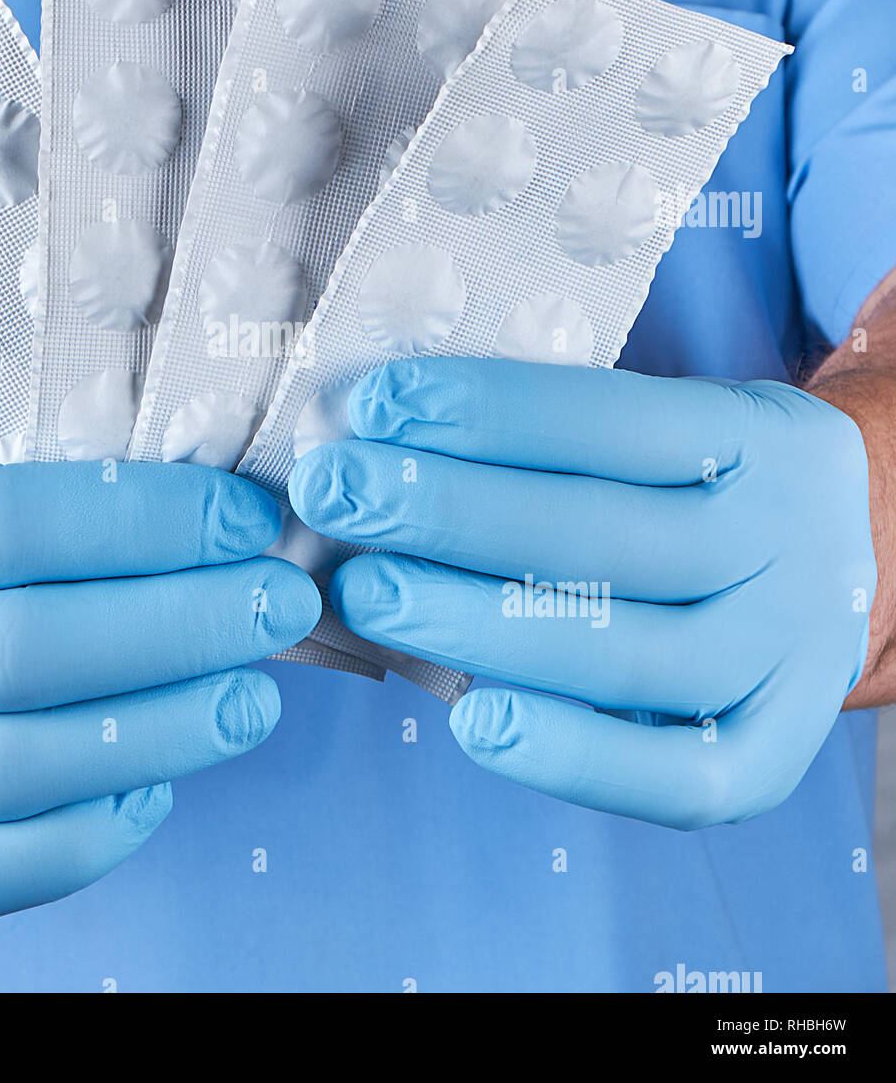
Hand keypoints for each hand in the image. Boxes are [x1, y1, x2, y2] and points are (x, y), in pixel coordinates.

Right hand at [0, 437, 316, 922]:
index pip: (6, 523)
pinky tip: (152, 793)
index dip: (142, 521)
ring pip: (0, 772)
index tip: (244, 519)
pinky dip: (74, 845)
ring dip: (154, 737)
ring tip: (249, 701)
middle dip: (177, 629)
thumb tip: (206, 523)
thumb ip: (32, 506)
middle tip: (279, 605)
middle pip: (16, 652)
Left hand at [289, 359, 873, 829]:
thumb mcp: (673, 426)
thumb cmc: (701, 483)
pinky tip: (471, 722)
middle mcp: (784, 546)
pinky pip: (681, 778)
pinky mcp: (774, 751)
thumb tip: (395, 433)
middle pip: (608, 536)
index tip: (378, 405)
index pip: (619, 419)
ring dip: (480, 625)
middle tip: (339, 492)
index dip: (492, 413)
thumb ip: (564, 435)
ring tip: (366, 593)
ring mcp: (787, 657)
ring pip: (627, 653)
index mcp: (760, 439)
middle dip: (454, 512)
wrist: (851, 559)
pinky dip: (573, 755)